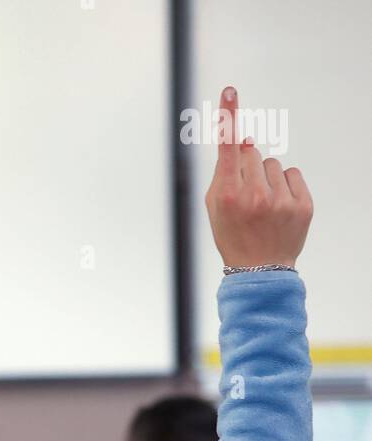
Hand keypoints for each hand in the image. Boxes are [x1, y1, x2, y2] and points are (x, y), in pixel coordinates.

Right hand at [205, 87, 312, 268]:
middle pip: (251, 152)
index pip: (228, 147)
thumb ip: (224, 174)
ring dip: (267, 179)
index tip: (230, 92)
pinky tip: (279, 207)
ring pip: (272, 164)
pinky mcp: (302, 205)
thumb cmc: (233, 236)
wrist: (259, 272)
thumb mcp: (215, 208)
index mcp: (228, 196)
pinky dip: (285, 187)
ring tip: (264, 206)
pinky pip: (292, 175)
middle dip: (248, 167)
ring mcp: (280, 201)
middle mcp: (254, 196)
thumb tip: (244, 142)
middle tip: (247, 196)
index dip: (228, 116)